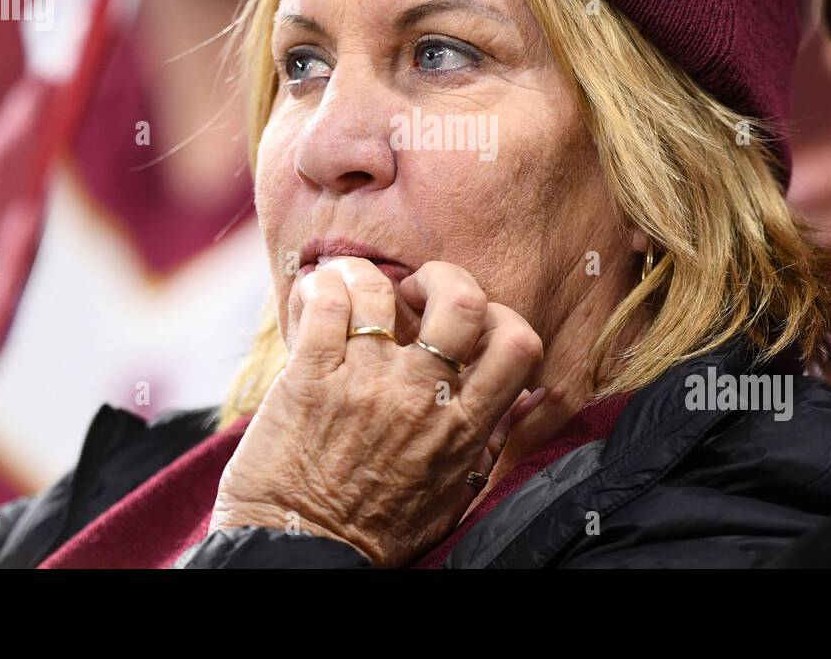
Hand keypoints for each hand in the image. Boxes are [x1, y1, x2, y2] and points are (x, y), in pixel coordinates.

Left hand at [208, 259, 542, 566]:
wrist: (299, 556)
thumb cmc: (375, 532)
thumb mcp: (453, 495)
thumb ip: (489, 442)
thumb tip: (531, 397)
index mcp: (462, 429)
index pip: (518, 345)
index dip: (502, 317)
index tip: (471, 325)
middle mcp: (419, 399)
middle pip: (462, 301)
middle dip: (444, 278)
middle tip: (417, 295)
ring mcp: (363, 384)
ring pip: (380, 290)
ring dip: (369, 276)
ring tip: (358, 289)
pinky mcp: (308, 378)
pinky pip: (323, 302)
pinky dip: (324, 286)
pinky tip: (321, 295)